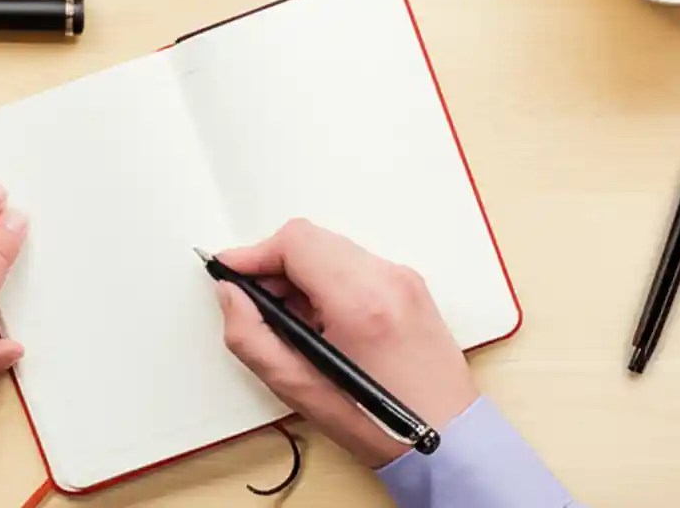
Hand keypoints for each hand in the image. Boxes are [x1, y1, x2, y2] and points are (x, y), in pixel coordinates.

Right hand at [214, 219, 477, 467]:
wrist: (447, 439)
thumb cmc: (383, 424)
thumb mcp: (300, 388)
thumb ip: (252, 335)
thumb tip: (232, 296)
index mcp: (361, 301)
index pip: (296, 242)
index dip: (255, 253)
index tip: (232, 271)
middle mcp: (387, 279)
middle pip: (313, 239)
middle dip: (276, 264)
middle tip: (259, 302)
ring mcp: (404, 279)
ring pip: (333, 250)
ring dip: (302, 274)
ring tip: (294, 320)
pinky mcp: (411, 286)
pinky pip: (355, 264)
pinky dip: (328, 281)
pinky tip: (323, 320)